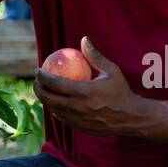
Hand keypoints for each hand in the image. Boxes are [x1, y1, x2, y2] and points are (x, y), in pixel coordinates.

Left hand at [32, 37, 147, 135]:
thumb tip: (84, 39)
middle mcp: (77, 107)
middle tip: (37, 81)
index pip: (54, 83)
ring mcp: (77, 119)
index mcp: (83, 92)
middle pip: (49, 98)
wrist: (130, 117)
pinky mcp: (79, 127)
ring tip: (44, 91)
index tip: (37, 70)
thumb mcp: (111, 71)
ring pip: (53, 109)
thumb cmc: (121, 92)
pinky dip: (55, 110)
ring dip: (45, 100)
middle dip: (38, 89)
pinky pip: (61, 118)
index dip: (42, 76)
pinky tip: (55, 104)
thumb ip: (95, 56)